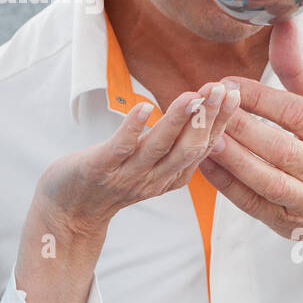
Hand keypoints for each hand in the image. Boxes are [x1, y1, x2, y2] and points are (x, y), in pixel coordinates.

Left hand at [33, 81, 239, 241]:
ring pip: (159, 147)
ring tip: (193, 96)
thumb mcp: (150, 167)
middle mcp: (153, 179)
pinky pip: (120, 147)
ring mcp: (126, 175)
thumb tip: (201, 113)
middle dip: (208, 119)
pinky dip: (133, 127)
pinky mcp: (100, 169)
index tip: (235, 95)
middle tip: (223, 90)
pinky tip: (145, 107)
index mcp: (170, 177)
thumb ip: (173, 147)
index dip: (220, 123)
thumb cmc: (110, 180)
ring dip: (178, 120)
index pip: (203, 148)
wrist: (67, 212)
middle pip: (188, 149)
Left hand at [198, 20, 302, 258]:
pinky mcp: (286, 222)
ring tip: (202, 135)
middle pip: (279, 146)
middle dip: (239, 125)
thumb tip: (283, 23)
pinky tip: (203, 163)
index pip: (295, 113)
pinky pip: (252, 204)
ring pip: (265, 179)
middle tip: (205, 105)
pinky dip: (225, 185)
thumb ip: (298, 70)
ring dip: (231, 157)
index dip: (258, 97)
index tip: (226, 82)